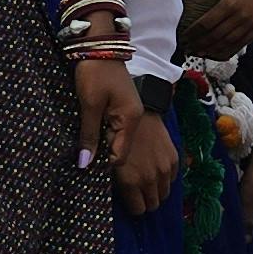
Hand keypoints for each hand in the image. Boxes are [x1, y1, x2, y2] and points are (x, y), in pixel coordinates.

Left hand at [78, 61, 168, 208]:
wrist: (108, 48)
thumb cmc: (97, 74)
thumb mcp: (90, 104)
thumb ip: (89, 136)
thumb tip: (85, 165)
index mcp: (128, 123)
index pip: (119, 163)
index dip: (113, 178)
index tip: (105, 190)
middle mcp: (144, 127)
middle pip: (148, 174)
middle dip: (138, 191)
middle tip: (129, 205)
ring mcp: (154, 127)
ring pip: (162, 173)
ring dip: (152, 187)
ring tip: (142, 200)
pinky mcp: (157, 127)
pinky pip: (167, 163)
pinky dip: (160, 174)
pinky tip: (155, 182)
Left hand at [177, 0, 252, 62]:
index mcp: (230, 3)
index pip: (206, 24)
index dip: (193, 33)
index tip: (183, 36)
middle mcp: (241, 17)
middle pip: (215, 37)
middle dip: (199, 44)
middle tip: (186, 47)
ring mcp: (251, 25)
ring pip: (227, 44)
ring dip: (211, 51)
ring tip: (198, 53)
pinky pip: (240, 46)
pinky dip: (226, 52)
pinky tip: (215, 54)